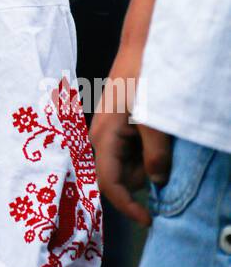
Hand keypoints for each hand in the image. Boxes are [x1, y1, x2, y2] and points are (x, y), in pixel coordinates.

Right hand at [90, 52, 171, 227]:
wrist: (142, 45)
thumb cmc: (144, 78)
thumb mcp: (155, 119)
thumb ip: (156, 155)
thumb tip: (157, 182)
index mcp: (103, 138)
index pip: (110, 185)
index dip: (128, 207)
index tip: (150, 221)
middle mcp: (100, 138)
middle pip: (121, 176)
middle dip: (144, 177)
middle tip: (167, 155)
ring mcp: (109, 130)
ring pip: (129, 164)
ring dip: (148, 161)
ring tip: (164, 135)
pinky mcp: (119, 124)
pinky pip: (133, 149)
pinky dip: (148, 148)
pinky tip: (159, 129)